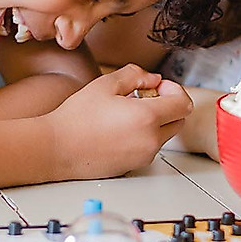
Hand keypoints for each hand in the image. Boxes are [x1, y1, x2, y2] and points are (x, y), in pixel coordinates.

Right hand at [51, 64, 192, 177]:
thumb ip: (136, 75)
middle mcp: (150, 140)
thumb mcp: (105, 84)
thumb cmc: (76, 118)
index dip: (174, 90)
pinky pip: (150, 147)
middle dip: (168, 105)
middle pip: (179, 120)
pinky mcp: (134, 166)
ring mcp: (143, 156)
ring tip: (127, 112)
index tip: (156, 87)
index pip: (184, 103)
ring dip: (156, 121)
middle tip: (143, 97)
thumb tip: (153, 79)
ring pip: (165, 134)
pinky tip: (120, 128)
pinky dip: (144, 135)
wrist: (56, 148)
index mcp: (147, 118)